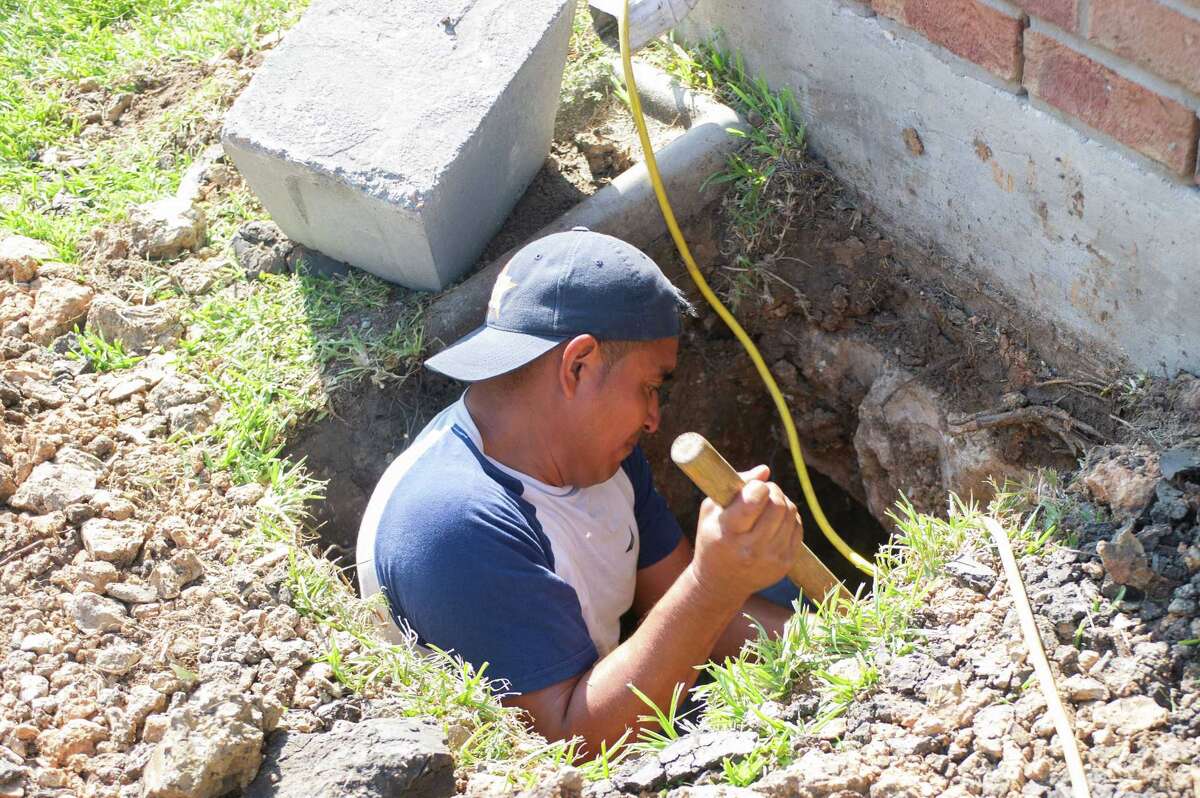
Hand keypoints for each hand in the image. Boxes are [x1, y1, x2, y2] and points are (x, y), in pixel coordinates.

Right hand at [689, 465, 803, 604]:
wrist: (721, 582)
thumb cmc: (713, 539)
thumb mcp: (711, 511)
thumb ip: (736, 486)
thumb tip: (765, 470)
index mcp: (728, 533)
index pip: (754, 500)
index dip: (758, 487)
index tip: (753, 488)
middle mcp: (751, 548)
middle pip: (778, 504)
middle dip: (772, 490)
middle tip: (763, 492)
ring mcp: (771, 558)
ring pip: (791, 513)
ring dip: (782, 502)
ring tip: (769, 506)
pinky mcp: (786, 563)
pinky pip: (798, 527)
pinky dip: (789, 518)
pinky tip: (775, 521)